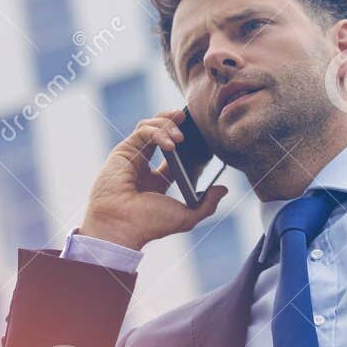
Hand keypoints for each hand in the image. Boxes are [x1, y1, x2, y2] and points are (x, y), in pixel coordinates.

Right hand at [77, 110, 228, 250]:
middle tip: (190, 120)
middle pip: (160, 133)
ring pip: (150, 126)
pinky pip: (143, 131)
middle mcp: (143, 166)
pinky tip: (171, 144)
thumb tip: (223, 190)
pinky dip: (159, 132)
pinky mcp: (123, 151)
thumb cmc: (149, 225)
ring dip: (168, 124)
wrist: (123, 226)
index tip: (202, 137)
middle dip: (175, 122)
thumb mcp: (186, 217)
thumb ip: (207, 204)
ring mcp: (132, 157)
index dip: (187, 141)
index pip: (173, 153)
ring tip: (181, 136)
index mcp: (156, 181)